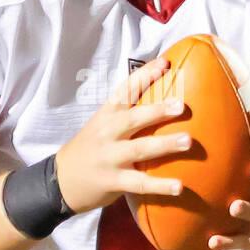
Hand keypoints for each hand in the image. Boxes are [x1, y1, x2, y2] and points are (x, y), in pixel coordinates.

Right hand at [55, 55, 188, 215]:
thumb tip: (166, 99)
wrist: (61, 180)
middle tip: (181, 105)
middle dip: (157, 111)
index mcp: (106, 115)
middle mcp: (107, 134)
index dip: (144, 76)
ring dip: (165, 145)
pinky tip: (180, 186)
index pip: (125, 90)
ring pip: (139, 149)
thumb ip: (128, 115)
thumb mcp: (103, 126)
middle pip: (133, 119)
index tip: (164, 63)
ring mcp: (110, 158)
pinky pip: (140, 184)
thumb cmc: (91, 148)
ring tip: (188, 141)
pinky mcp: (113, 182)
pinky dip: (160, 185)